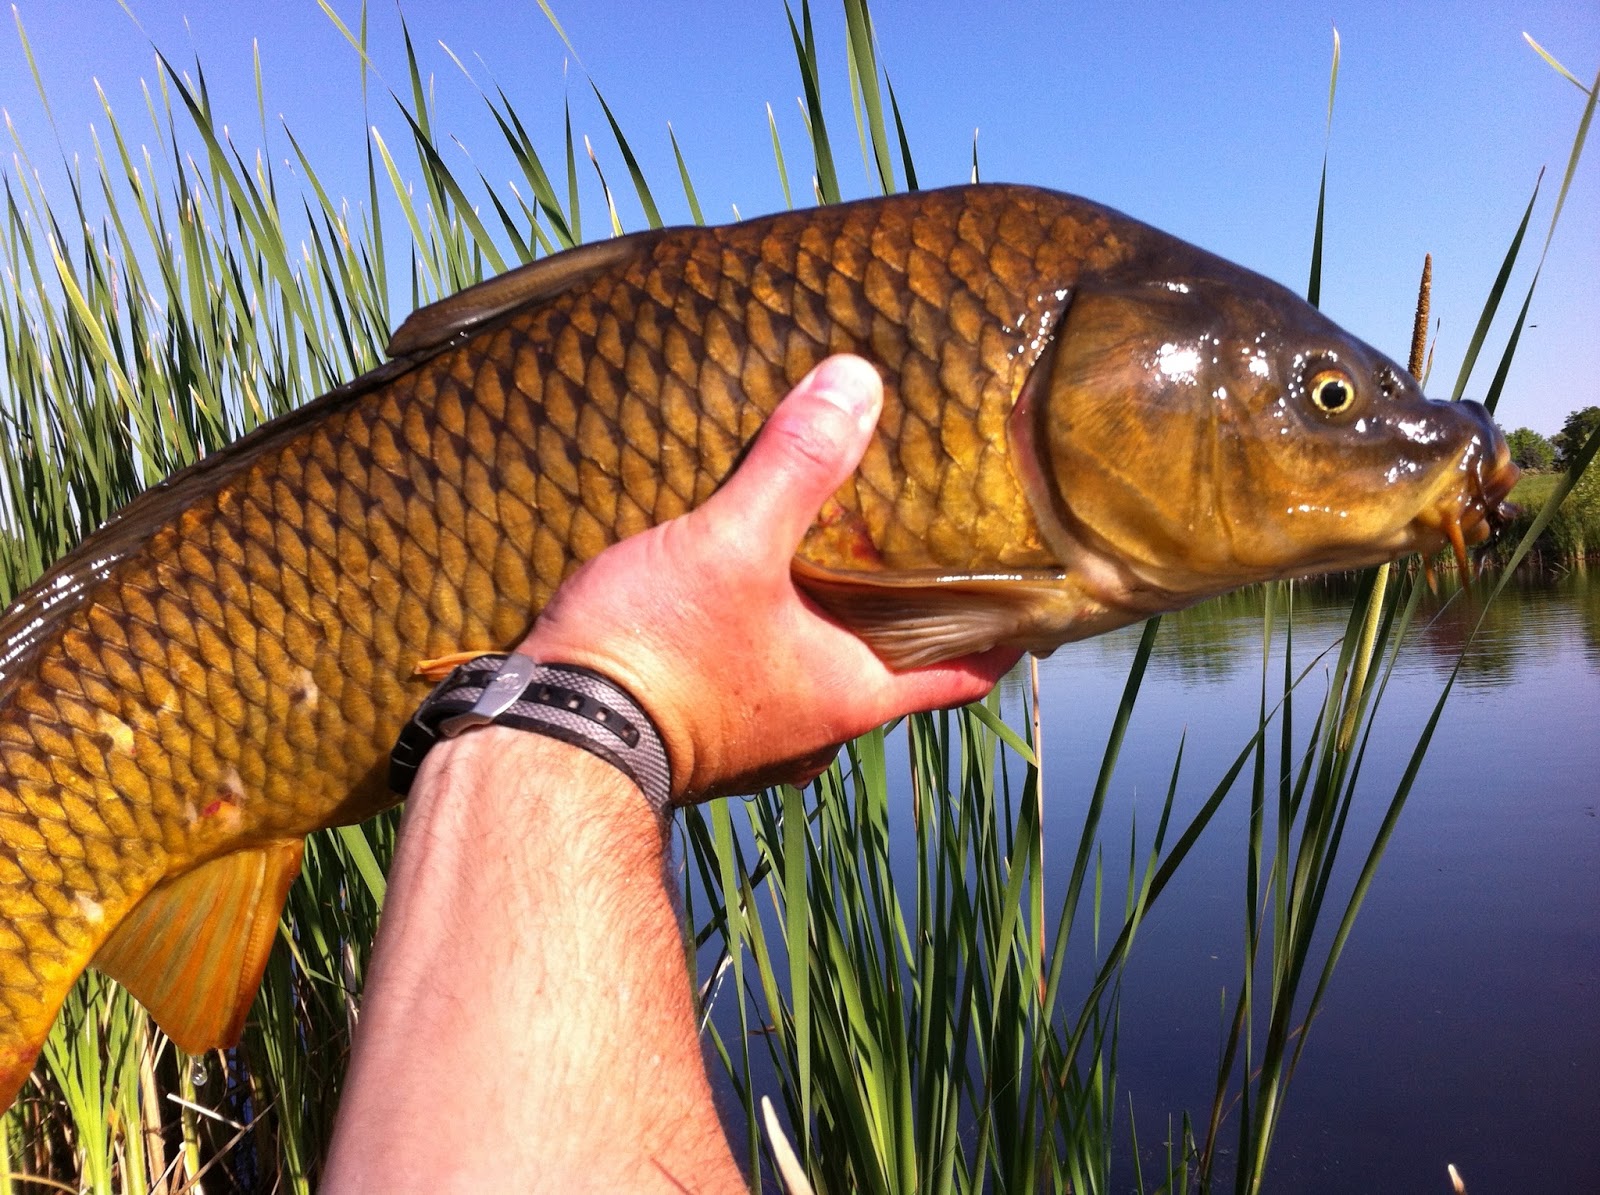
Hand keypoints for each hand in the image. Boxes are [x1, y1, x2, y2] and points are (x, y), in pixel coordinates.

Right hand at [518, 354, 1020, 800]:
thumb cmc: (654, 658)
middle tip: (924, 530)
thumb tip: (859, 381)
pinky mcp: (703, 728)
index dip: (1007, 627)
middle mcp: (818, 728)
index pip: (967, 670)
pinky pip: (763, 670)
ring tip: (836, 539)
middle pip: (896, 660)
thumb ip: (797, 465)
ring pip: (825, 665)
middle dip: (911, 603)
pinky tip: (748, 577)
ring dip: (837, 615)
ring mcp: (760, 734)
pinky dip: (775, 629)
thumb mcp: (732, 547)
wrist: (544, 739)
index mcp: (853, 694)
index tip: (1032, 580)